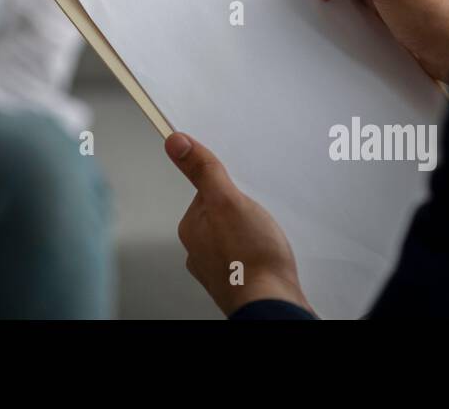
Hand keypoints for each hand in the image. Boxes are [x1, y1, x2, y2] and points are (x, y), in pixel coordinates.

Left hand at [165, 132, 311, 315]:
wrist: (272, 305)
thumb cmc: (251, 260)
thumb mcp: (227, 201)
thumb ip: (203, 171)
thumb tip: (176, 142)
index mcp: (191, 228)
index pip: (207, 192)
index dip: (229, 188)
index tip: (244, 193)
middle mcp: (200, 250)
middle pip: (223, 214)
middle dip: (243, 211)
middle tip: (259, 217)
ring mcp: (219, 268)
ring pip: (237, 236)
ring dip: (252, 233)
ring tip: (266, 237)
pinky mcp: (240, 281)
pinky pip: (248, 256)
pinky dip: (259, 253)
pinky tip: (270, 254)